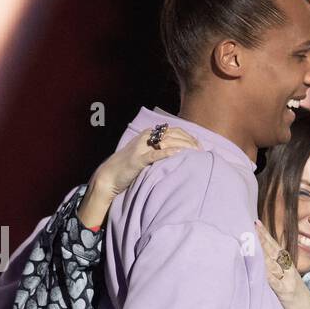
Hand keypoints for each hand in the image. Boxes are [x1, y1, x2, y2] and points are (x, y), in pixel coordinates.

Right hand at [77, 126, 199, 226]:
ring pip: (166, 142)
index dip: (188, 137)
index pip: (172, 131)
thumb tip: (177, 154)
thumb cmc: (128, 168)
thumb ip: (158, 152)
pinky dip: (168, 153)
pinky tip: (179, 154)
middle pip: (172, 134)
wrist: (108, 176)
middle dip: (189, 141)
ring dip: (183, 146)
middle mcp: (145, 138)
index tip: (199, 146)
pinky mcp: (138, 160)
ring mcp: (141, 148)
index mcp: (147, 135)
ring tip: (195, 152)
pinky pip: (155, 154)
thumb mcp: (144, 155)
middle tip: (201, 150)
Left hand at [257, 220, 309, 308]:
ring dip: (264, 251)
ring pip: (274, 262)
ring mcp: (287, 280)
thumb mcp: (286, 282)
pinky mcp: (285, 292)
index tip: (257, 223)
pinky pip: (274, 280)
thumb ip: (276, 272)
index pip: (276, 248)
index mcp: (288, 267)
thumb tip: (261, 261)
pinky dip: (267, 272)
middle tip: (255, 224)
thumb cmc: (296, 299)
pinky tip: (259, 265)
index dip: (267, 236)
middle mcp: (289, 270)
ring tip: (254, 239)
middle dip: (265, 237)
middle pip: (275, 251)